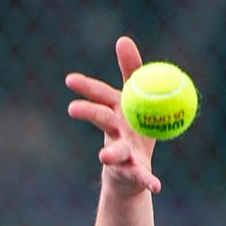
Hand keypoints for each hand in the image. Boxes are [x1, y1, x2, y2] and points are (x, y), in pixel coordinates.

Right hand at [65, 36, 160, 199]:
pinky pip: (141, 177)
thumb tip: (122, 39)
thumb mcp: (135, 97)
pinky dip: (148, 180)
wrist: (133, 170)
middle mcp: (115, 132)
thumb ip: (132, 71)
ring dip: (111, 154)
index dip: (86, 87)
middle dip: (88, 113)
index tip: (69, 80)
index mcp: (116, 111)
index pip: (100, 96)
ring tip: (103, 157)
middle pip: (102, 120)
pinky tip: (156, 186)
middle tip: (72, 108)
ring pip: (116, 152)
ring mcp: (122, 154)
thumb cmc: (133, 128)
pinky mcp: (133, 173)